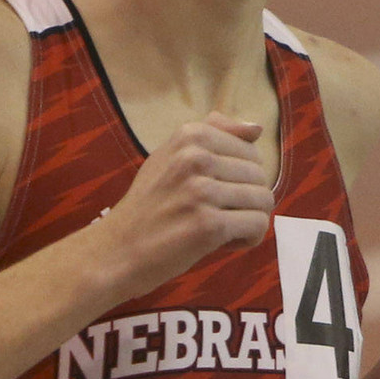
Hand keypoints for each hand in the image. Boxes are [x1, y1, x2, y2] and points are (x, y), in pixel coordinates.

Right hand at [95, 113, 272, 298]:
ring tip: (221, 230)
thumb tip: (258, 127)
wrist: (116, 251)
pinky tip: (224, 243)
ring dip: (248, 220)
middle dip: (246, 200)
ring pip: (263, 200)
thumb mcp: (170, 157)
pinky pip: (258, 225)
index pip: (250, 151)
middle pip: (259, 176)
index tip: (214, 193)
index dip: (239, 178)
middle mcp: (196, 158)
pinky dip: (248, 238)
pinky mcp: (208, 225)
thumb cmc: (147, 207)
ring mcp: (202, 191)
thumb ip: (212, 136)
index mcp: (190, 136)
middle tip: (216, 215)